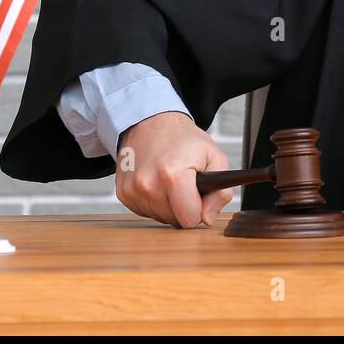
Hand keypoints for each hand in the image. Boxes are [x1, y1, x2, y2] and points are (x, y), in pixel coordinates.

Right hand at [115, 111, 233, 227]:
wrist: (150, 123)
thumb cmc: (184, 140)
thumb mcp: (214, 157)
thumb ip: (220, 191)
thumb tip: (208, 218)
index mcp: (173, 175)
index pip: (190, 219)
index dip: (199, 209)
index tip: (199, 195)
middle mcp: (148, 184)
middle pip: (175, 220)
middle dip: (184, 206)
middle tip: (186, 183)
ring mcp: (132, 190)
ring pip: (160, 218)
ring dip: (168, 205)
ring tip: (170, 180)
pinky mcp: (123, 193)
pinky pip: (145, 212)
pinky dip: (154, 202)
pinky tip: (157, 183)